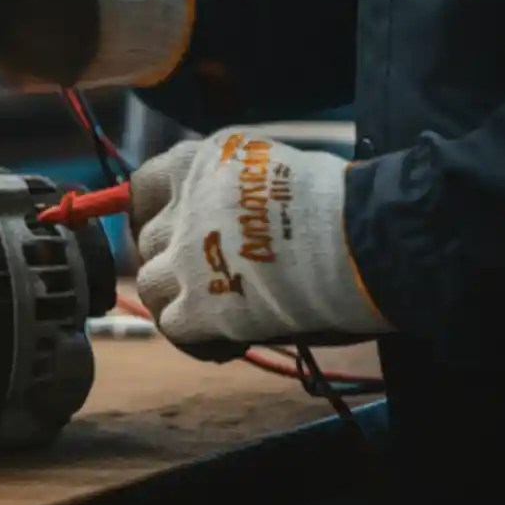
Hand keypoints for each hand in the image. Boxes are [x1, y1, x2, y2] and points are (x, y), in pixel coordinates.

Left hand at [129, 128, 392, 360]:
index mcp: (193, 164)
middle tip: (209, 277)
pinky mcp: (198, 307)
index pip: (141, 189)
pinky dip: (195, 337)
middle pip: (148, 242)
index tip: (171, 231)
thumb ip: (224, 187)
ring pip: (150, 286)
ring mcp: (183, 259)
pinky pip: (172, 327)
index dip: (152, 214)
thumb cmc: (334, 200)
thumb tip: (216, 214)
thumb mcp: (265, 165)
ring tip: (216, 311)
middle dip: (173, 260)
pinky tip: (229, 339)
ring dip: (178, 300)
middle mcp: (179, 208)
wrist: (363, 237)